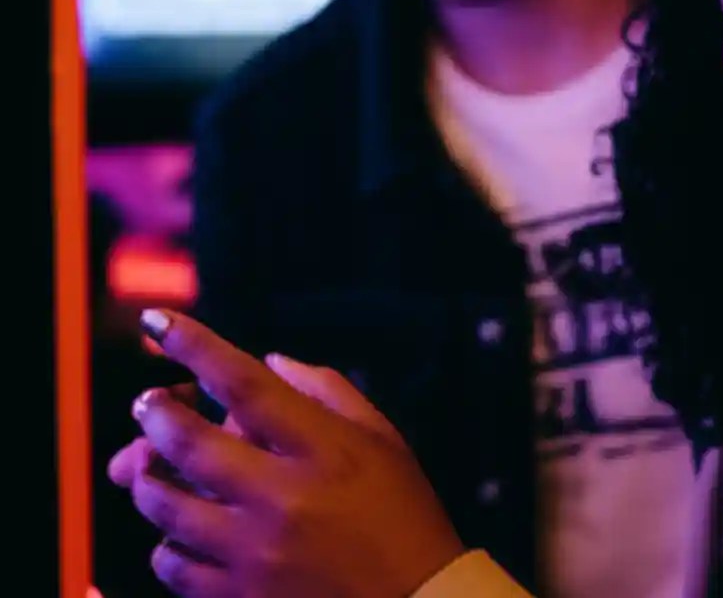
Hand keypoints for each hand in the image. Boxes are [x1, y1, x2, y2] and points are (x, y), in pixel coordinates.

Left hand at [125, 310, 463, 597]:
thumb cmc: (404, 516)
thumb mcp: (384, 442)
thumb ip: (328, 392)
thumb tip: (269, 361)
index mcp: (325, 451)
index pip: (245, 386)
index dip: (196, 347)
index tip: (159, 322)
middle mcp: (285, 498)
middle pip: (189, 444)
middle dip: (154, 414)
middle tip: (148, 404)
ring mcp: (257, 553)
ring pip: (166, 507)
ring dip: (149, 478)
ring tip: (152, 467)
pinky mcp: (241, 597)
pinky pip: (173, 566)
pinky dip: (166, 543)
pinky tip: (179, 532)